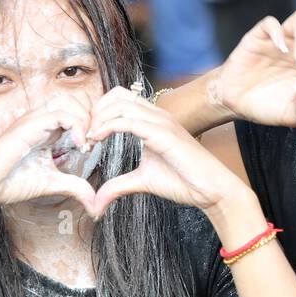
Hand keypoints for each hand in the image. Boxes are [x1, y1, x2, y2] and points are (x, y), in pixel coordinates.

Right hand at [0, 100, 98, 216]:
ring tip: (86, 144)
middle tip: (92, 142)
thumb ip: (74, 186)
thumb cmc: (10, 182)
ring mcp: (33, 120)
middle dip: (91, 118)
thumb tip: (94, 202)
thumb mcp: (51, 183)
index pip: (74, 110)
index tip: (91, 147)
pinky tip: (79, 146)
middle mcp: (39, 119)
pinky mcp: (28, 126)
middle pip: (75, 99)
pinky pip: (60, 114)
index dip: (90, 124)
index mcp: (45, 128)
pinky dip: (77, 127)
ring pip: (69, 101)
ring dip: (86, 120)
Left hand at [88, 86, 248, 215]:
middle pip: (117, 95)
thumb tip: (96, 202)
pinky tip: (97, 141)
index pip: (121, 99)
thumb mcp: (142, 181)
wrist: (211, 190)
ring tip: (89, 139)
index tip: (88, 136)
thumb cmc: (184, 182)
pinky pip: (128, 121)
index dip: (99, 112)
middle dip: (95, 112)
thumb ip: (118, 185)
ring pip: (120, 104)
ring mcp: (162, 122)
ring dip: (98, 119)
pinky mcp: (163, 134)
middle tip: (84, 136)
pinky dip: (107, 127)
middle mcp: (158, 116)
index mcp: (154, 121)